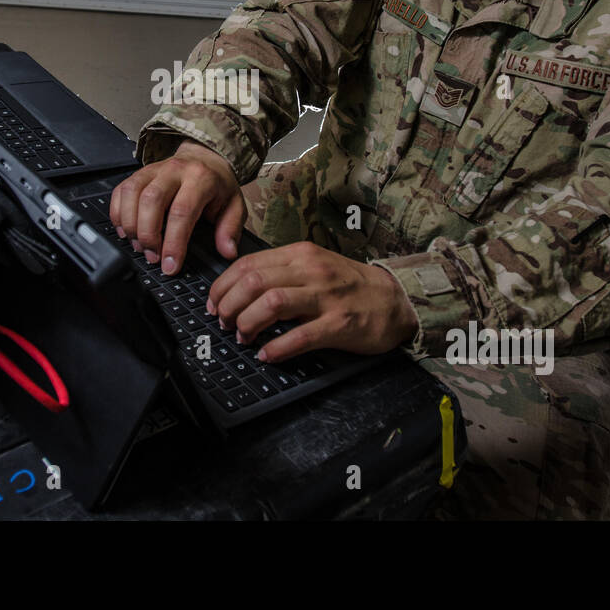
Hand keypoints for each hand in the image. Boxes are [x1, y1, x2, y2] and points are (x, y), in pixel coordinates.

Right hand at [109, 140, 245, 273]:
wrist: (205, 159)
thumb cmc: (217, 185)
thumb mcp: (234, 205)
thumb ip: (230, 229)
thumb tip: (227, 252)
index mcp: (201, 178)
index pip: (182, 211)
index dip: (173, 242)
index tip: (170, 265)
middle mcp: (174, 171)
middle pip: (151, 201)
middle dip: (148, 235)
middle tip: (153, 257)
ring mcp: (153, 170)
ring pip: (132, 194)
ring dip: (131, 226)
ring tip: (140, 247)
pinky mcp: (138, 173)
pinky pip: (120, 191)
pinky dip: (118, 214)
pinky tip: (126, 231)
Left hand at [207, 241, 418, 360]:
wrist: (396, 298)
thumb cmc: (350, 285)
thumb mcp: (314, 266)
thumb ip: (282, 272)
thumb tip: (241, 289)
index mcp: (300, 255)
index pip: (248, 264)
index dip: (223, 286)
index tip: (214, 303)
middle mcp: (311, 271)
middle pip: (254, 282)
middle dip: (229, 305)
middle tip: (224, 323)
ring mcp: (326, 297)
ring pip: (272, 303)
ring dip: (248, 323)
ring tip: (242, 337)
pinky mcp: (340, 323)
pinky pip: (300, 336)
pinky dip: (277, 347)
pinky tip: (266, 354)